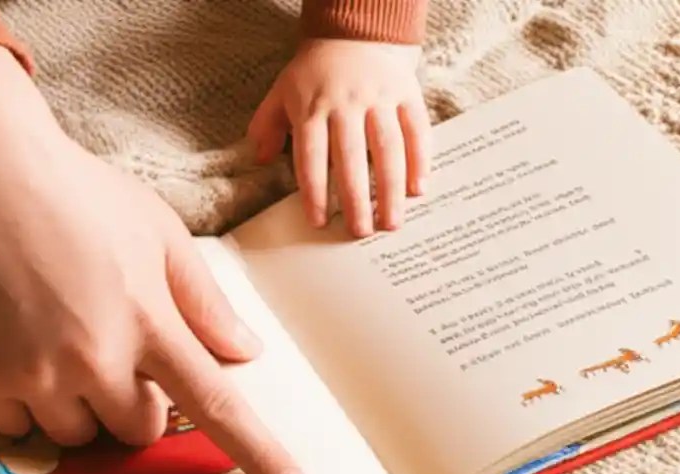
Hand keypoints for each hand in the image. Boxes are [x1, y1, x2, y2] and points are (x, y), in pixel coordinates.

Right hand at [0, 47, 310, 473]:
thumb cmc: (77, 193)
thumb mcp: (158, 231)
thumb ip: (202, 298)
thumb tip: (244, 351)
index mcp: (150, 320)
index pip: (216, 406)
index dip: (261, 457)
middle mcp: (96, 357)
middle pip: (140, 431)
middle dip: (136, 401)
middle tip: (108, 345)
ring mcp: (37, 372)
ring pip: (79, 436)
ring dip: (79, 405)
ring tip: (55, 337)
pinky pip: (20, 430)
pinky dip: (24, 403)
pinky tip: (17, 345)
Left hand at [249, 39, 431, 235]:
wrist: (354, 34)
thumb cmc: (313, 73)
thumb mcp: (281, 92)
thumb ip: (266, 126)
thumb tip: (258, 160)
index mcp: (312, 107)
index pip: (311, 156)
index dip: (314, 190)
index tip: (319, 221)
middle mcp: (346, 103)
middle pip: (351, 157)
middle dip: (356, 198)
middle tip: (360, 233)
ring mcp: (379, 98)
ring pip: (388, 147)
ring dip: (391, 188)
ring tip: (391, 223)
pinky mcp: (406, 93)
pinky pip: (416, 129)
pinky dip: (420, 159)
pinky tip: (418, 189)